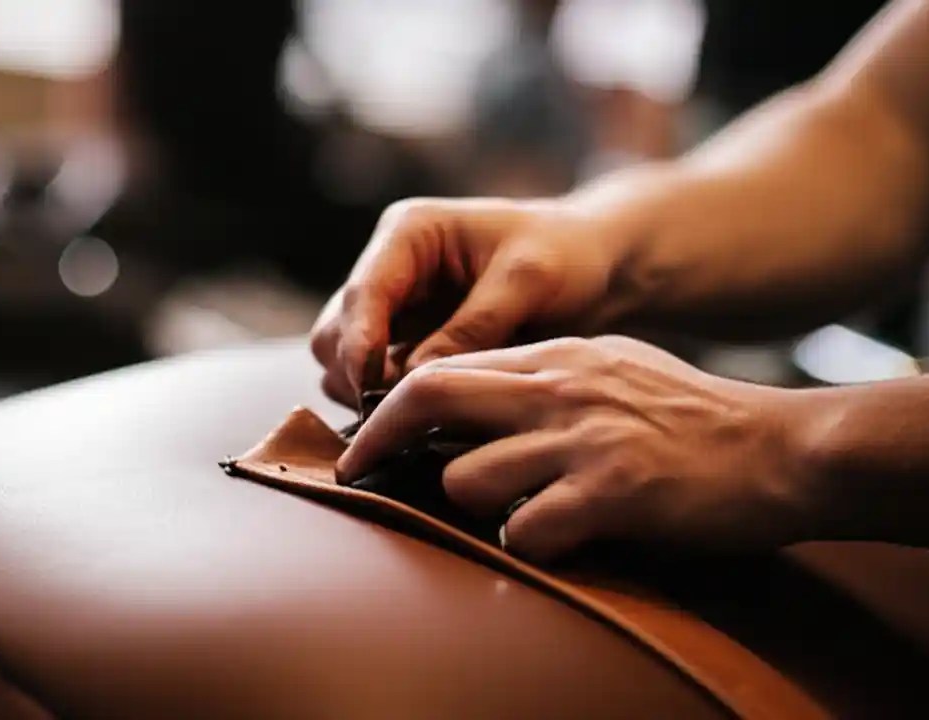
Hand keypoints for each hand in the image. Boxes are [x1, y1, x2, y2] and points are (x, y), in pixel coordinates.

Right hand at [310, 197, 629, 405]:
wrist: (594, 267)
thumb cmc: (566, 255)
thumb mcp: (527, 281)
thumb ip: (471, 327)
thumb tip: (416, 381)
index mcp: (408, 233)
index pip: (362, 293)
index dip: (360, 345)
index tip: (374, 391)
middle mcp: (387, 269)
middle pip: (334, 333)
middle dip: (358, 374)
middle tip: (406, 412)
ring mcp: (393, 309)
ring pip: (343, 363)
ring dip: (370, 393)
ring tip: (424, 417)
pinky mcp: (405, 344)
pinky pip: (374, 381)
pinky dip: (390, 402)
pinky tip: (430, 418)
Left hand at [337, 336, 819, 563]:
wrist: (783, 447)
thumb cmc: (696, 416)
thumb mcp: (614, 369)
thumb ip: (548, 378)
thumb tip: (478, 399)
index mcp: (557, 357)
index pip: (444, 367)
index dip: (391, 404)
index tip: (365, 436)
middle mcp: (560, 389)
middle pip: (430, 396)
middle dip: (381, 438)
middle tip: (358, 472)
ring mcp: (584, 440)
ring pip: (467, 477)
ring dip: (471, 505)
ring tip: (511, 512)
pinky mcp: (613, 492)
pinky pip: (527, 530)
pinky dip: (527, 545)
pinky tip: (558, 539)